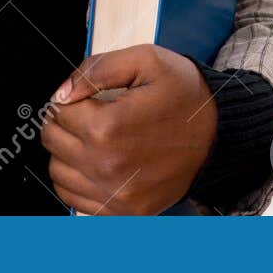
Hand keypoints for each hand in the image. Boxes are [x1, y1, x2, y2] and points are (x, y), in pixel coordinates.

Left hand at [41, 45, 217, 214]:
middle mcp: (108, 166)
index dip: (68, 98)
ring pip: (58, 172)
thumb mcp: (147, 61)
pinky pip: (75, 200)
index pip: (58, 112)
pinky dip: (76, 181)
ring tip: (91, 137)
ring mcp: (116, 194)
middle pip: (53, 141)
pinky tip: (95, 163)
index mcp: (109, 127)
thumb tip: (62, 92)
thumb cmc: (185, 96)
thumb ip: (97, 69)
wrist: (219, 133)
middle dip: (63, 122)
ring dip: (67, 152)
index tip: (85, 96)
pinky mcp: (124, 211)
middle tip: (85, 113)